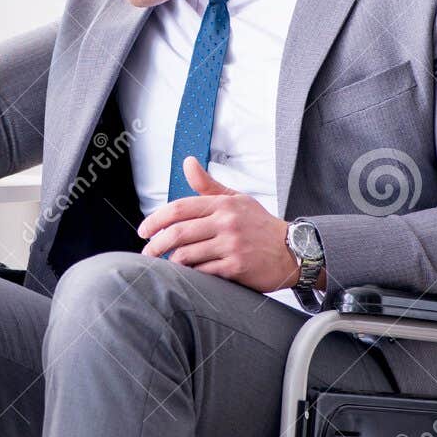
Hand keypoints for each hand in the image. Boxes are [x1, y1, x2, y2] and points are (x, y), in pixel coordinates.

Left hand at [138, 157, 298, 292]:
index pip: (179, 208)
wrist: (293, 250)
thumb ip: (207, 185)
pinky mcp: (237, 267)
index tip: (143, 230)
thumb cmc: (259, 225)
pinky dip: (191, 274)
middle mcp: (227, 222)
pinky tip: (187, 274)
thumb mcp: (236, 200)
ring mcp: (232, 245)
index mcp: (223, 204)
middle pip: (178, 233)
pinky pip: (203, 272)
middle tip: (147, 252)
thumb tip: (187, 162)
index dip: (155, 220)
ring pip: (187, 255)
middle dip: (156, 244)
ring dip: (172, 261)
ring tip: (167, 263)